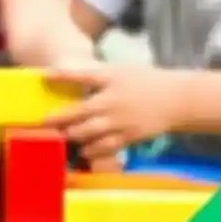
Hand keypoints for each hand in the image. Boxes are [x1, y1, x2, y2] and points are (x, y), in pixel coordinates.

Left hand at [44, 64, 191, 162]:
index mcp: (110, 80)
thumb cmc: (146, 81)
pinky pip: (106, 146)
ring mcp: (120, 121)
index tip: (45, 76)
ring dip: (72, 135)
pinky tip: (83, 151)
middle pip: (80, 111)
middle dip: (59, 118)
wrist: (178, 100)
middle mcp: (112, 101)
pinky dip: (92, 150)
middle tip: (42, 122)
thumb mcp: (119, 70)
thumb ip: (93, 73)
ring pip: (89, 132)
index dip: (62, 76)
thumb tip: (64, 71)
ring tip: (59, 137)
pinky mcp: (129, 137)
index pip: (82, 76)